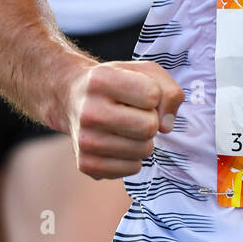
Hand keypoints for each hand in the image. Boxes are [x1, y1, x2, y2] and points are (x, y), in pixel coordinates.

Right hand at [66, 60, 185, 179]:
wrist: (72, 97)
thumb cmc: (117, 83)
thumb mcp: (145, 72)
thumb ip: (169, 91)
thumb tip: (167, 126)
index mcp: (101, 80)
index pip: (153, 95)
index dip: (155, 96)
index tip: (139, 94)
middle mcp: (89, 111)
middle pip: (149, 127)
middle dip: (151, 120)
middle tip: (136, 114)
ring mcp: (85, 140)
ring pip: (143, 151)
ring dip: (143, 140)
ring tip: (126, 128)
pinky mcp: (86, 164)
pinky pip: (132, 169)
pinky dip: (133, 158)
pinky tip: (119, 143)